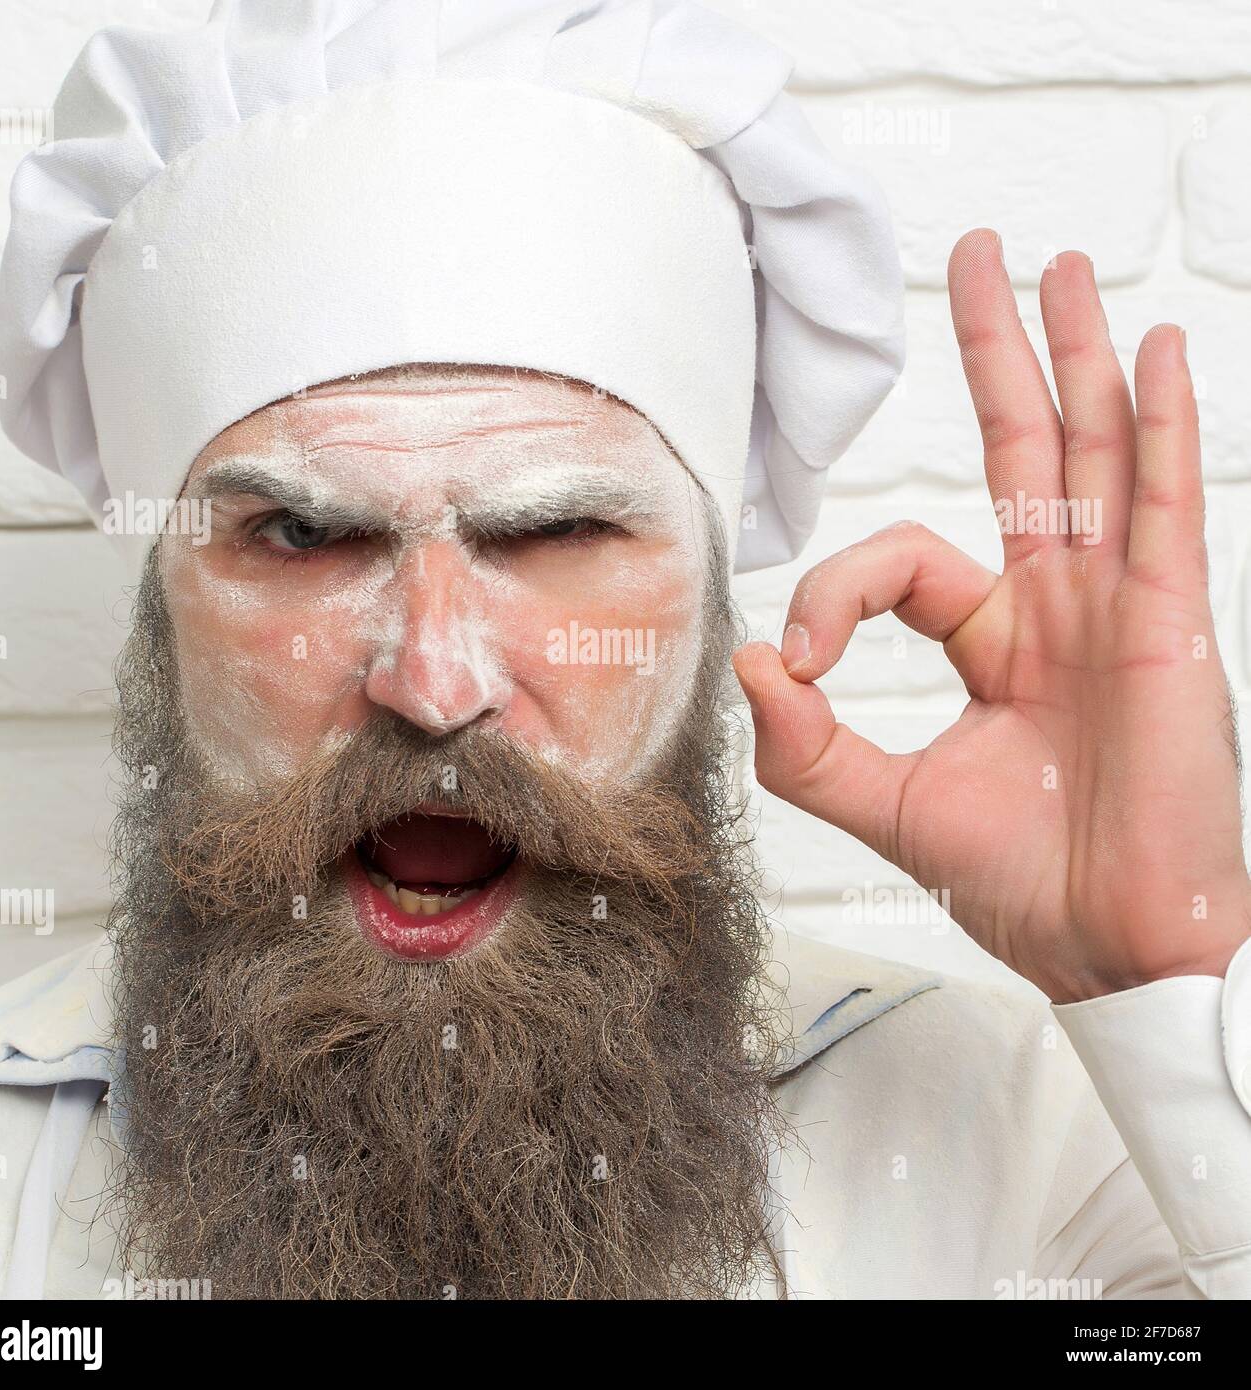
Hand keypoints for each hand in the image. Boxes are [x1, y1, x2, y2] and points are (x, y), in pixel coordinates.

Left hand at [734, 228, 1250, 1002]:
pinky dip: (1160, 421)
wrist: (1110, 943)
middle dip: (998, 352)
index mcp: (994, 640)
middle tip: (975, 255)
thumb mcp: (886, 806)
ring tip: (1058, 266)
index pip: (903, 557)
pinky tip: (1151, 347)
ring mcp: (1117, 603)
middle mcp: (1057, 605)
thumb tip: (746, 658)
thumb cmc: (1021, 883)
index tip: (796, 659)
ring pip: (1094, 450)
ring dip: (1077, 354)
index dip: (833, 590)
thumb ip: (807, 745)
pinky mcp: (1170, 620)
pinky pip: (1164, 501)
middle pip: (1022, 449)